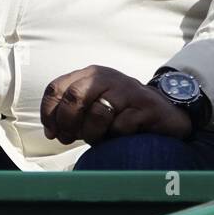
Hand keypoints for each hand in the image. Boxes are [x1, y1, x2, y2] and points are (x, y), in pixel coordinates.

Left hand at [40, 65, 191, 145]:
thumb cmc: (122, 111)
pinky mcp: (144, 106)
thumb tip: (52, 132)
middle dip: (68, 123)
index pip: (57, 87)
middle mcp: (106, 77)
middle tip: (69, 139)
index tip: (52, 132)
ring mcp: (126, 90)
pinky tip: (120, 136)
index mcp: (90, 74)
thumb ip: (73, 114)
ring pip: (97, 113)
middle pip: (74, 97)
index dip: (49, 112)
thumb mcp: (94, 105)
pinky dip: (116, 136)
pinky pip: (121, 126)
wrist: (164, 110)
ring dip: (92, 134)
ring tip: (98, 139)